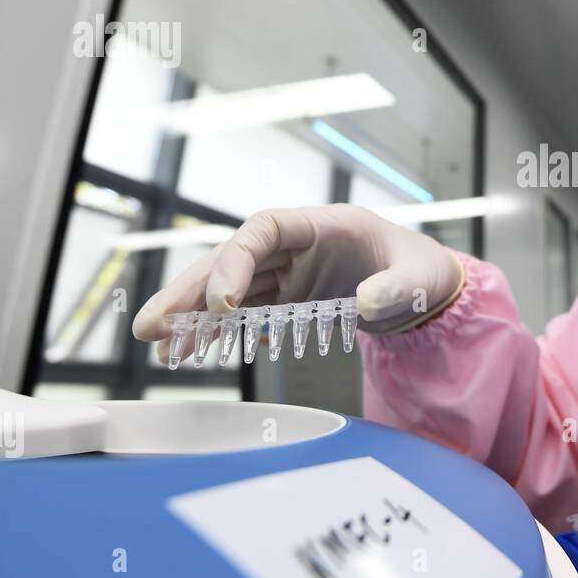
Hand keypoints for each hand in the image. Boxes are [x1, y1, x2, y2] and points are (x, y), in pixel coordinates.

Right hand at [132, 204, 464, 357]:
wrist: (427, 290)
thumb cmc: (422, 271)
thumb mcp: (417, 279)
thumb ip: (394, 289)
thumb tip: (365, 302)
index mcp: (323, 224)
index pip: (263, 229)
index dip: (235, 261)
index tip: (222, 305)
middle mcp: (296, 246)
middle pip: (231, 259)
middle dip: (190, 290)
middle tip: (150, 325)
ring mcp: (287, 273)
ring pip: (228, 289)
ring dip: (192, 316)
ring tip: (159, 346)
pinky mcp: (286, 300)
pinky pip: (242, 313)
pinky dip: (216, 331)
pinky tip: (190, 352)